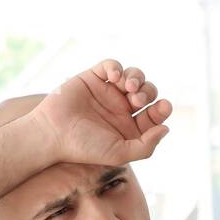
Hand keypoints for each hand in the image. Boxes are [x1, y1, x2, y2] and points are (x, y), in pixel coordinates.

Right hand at [26, 58, 172, 165]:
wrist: (53, 134)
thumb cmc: (84, 147)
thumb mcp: (119, 153)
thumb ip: (146, 146)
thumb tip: (166, 128)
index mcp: (129, 127)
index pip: (154, 114)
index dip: (162, 108)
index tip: (161, 107)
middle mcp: (120, 109)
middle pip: (147, 92)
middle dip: (148, 92)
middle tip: (136, 100)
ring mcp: (107, 92)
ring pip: (133, 76)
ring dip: (137, 78)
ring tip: (128, 87)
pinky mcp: (92, 78)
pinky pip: (111, 65)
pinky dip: (116, 67)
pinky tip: (114, 78)